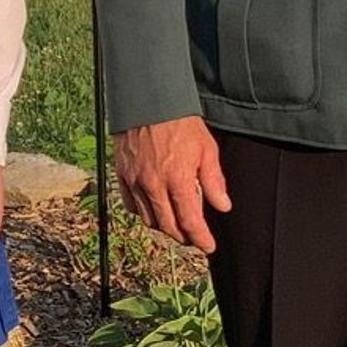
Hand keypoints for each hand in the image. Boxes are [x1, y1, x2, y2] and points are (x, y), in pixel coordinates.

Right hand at [113, 116, 229, 252]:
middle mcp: (154, 185)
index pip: (190, 222)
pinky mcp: (123, 175)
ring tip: (176, 224)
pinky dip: (144, 213)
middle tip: (194, 237)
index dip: (201, 239)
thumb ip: (214, 181)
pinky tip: (154, 209)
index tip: (208, 246)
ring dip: (164, 227)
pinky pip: (132, 205)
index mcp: (178, 179)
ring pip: (149, 219)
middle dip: (184, 237)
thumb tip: (223, 206)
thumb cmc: (180, 122)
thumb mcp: (206, 148)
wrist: (148, 100)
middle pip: (168, 226)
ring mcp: (136, 181)